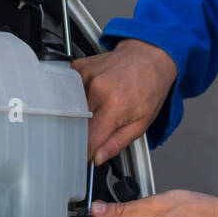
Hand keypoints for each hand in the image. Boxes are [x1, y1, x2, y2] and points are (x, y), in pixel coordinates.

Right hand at [71, 38, 178, 163]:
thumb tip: (97, 158)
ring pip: (70, 108)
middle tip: (94, 134)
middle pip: (75, 124)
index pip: (88, 139)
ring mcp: (85, 76)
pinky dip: (75, 99)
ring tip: (97, 109)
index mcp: (114, 105)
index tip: (84, 158)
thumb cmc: (149, 89)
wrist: (149, 58)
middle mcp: (97, 89)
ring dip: (78, 115)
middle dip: (81, 134)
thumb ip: (117, 143)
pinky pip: (68, 91)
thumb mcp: (141, 123)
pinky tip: (91, 96)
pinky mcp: (78, 68)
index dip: (85, 152)